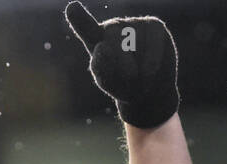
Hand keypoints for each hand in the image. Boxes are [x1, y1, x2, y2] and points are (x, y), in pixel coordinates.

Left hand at [65, 2, 178, 128]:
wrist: (149, 91)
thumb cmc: (122, 85)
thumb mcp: (108, 82)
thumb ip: (101, 67)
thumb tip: (103, 47)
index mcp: (95, 39)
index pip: (86, 27)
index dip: (80, 18)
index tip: (72, 9)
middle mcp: (113, 27)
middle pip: (113, 36)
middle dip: (121, 59)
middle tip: (128, 77)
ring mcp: (134, 23)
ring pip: (135, 39)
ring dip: (138, 65)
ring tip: (139, 78)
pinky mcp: (154, 25)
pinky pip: (152, 38)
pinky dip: (151, 59)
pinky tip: (149, 73)